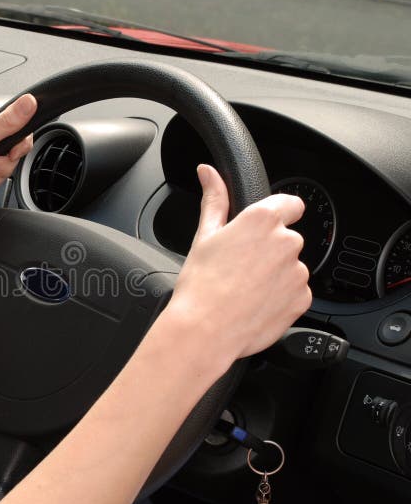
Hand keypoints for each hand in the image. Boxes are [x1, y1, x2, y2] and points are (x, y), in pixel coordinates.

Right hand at [165, 164, 311, 361]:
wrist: (205, 331)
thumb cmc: (201, 285)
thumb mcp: (204, 236)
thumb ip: (214, 199)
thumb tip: (208, 172)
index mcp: (262, 220)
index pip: (290, 204)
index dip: (277, 215)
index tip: (262, 230)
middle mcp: (287, 241)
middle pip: (286, 239)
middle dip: (268, 250)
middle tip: (239, 268)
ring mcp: (298, 272)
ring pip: (290, 267)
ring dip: (274, 275)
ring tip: (244, 290)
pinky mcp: (302, 298)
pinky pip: (295, 292)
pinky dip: (279, 297)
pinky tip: (254, 304)